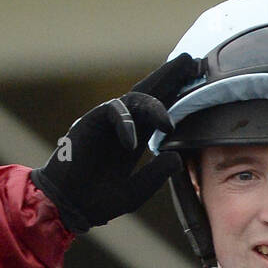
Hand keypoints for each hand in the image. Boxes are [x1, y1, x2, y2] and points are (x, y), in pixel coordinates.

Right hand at [30, 53, 199, 231]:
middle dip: (171, 77)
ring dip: (154, 104)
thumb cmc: (99, 201)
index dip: (179, 95)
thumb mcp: (135, 192)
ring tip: (168, 122)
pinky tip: (131, 143)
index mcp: (136, 137)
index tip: (200, 80)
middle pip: (151, 93)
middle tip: (192, 61)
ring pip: (135, 98)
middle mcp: (125, 124)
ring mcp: (108, 122)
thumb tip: (177, 157)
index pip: (161, 109)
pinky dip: (124, 124)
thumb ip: (155, 175)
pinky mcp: (91, 122)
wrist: (68, 206)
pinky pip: (112, 112)